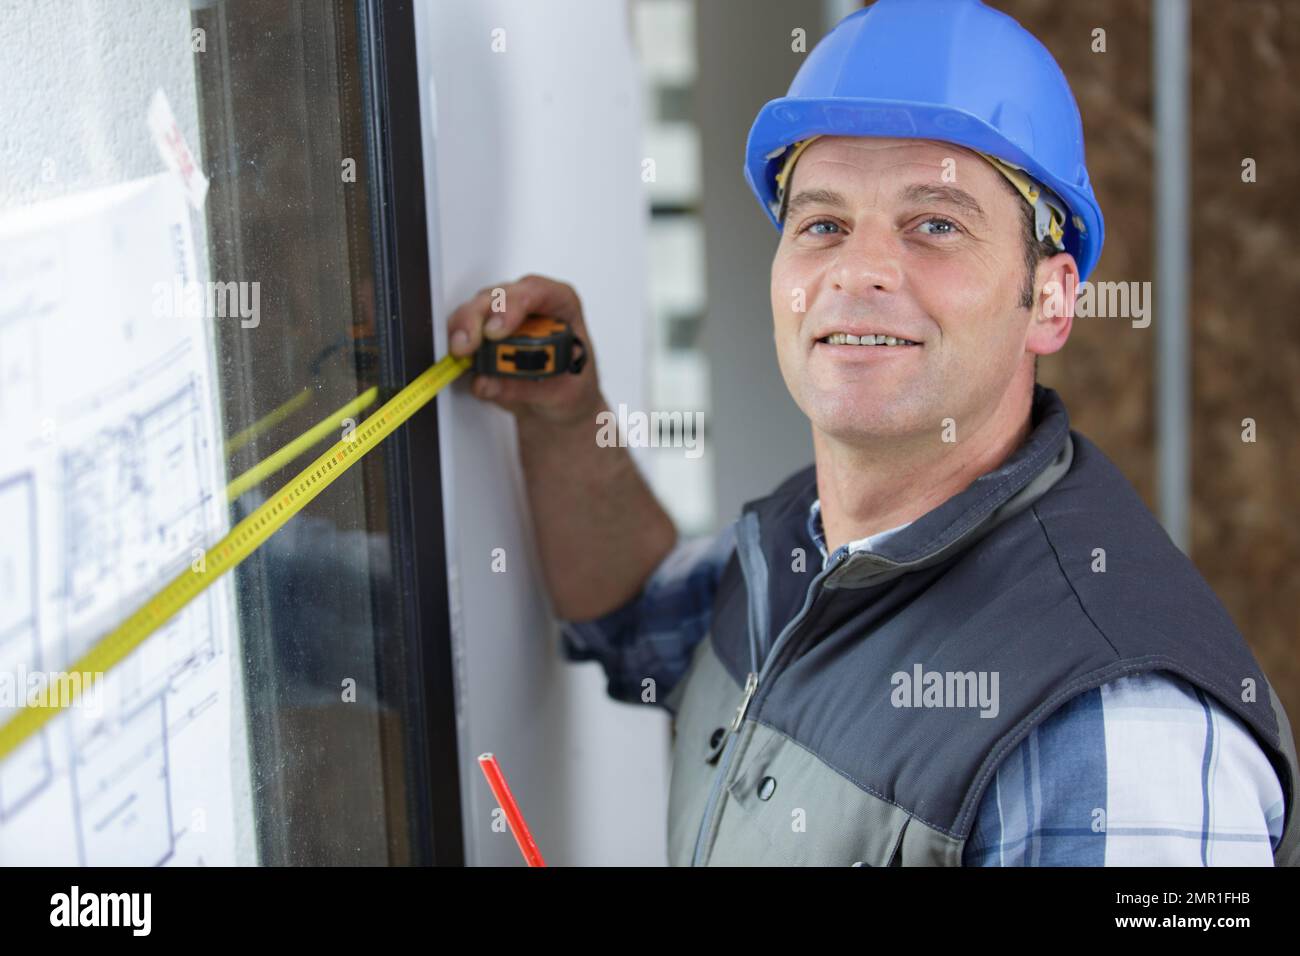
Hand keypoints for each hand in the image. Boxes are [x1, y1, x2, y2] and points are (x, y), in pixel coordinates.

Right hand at [447, 274, 602, 426]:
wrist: (562, 402)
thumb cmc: (571, 386)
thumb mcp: (562, 393)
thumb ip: (525, 388)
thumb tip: (487, 382)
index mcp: (560, 306)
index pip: (537, 292)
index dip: (513, 306)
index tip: (496, 332)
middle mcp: (529, 304)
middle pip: (499, 296)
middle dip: (478, 316)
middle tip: (468, 344)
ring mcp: (504, 315)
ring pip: (477, 308)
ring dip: (463, 328)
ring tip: (460, 352)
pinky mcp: (484, 332)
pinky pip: (464, 328)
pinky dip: (457, 342)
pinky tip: (457, 359)